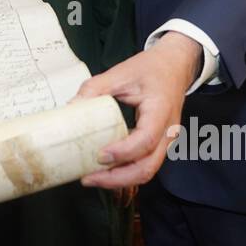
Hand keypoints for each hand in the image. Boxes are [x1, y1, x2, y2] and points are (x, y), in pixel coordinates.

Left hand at [71, 32, 202, 188]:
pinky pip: (144, 164)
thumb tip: (71, 106)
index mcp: (161, 110)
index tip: (99, 155)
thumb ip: (95, 88)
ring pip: (147, 171)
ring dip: (120, 179)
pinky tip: (105, 170)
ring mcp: (165, 141)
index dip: (123, 152)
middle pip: (148, 167)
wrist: (174, 66)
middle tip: (89, 178)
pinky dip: (125, 172)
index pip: (145, 140)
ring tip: (93, 177)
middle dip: (117, 179)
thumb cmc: (151, 68)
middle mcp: (167, 131)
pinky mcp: (158, 144)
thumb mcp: (121, 73)